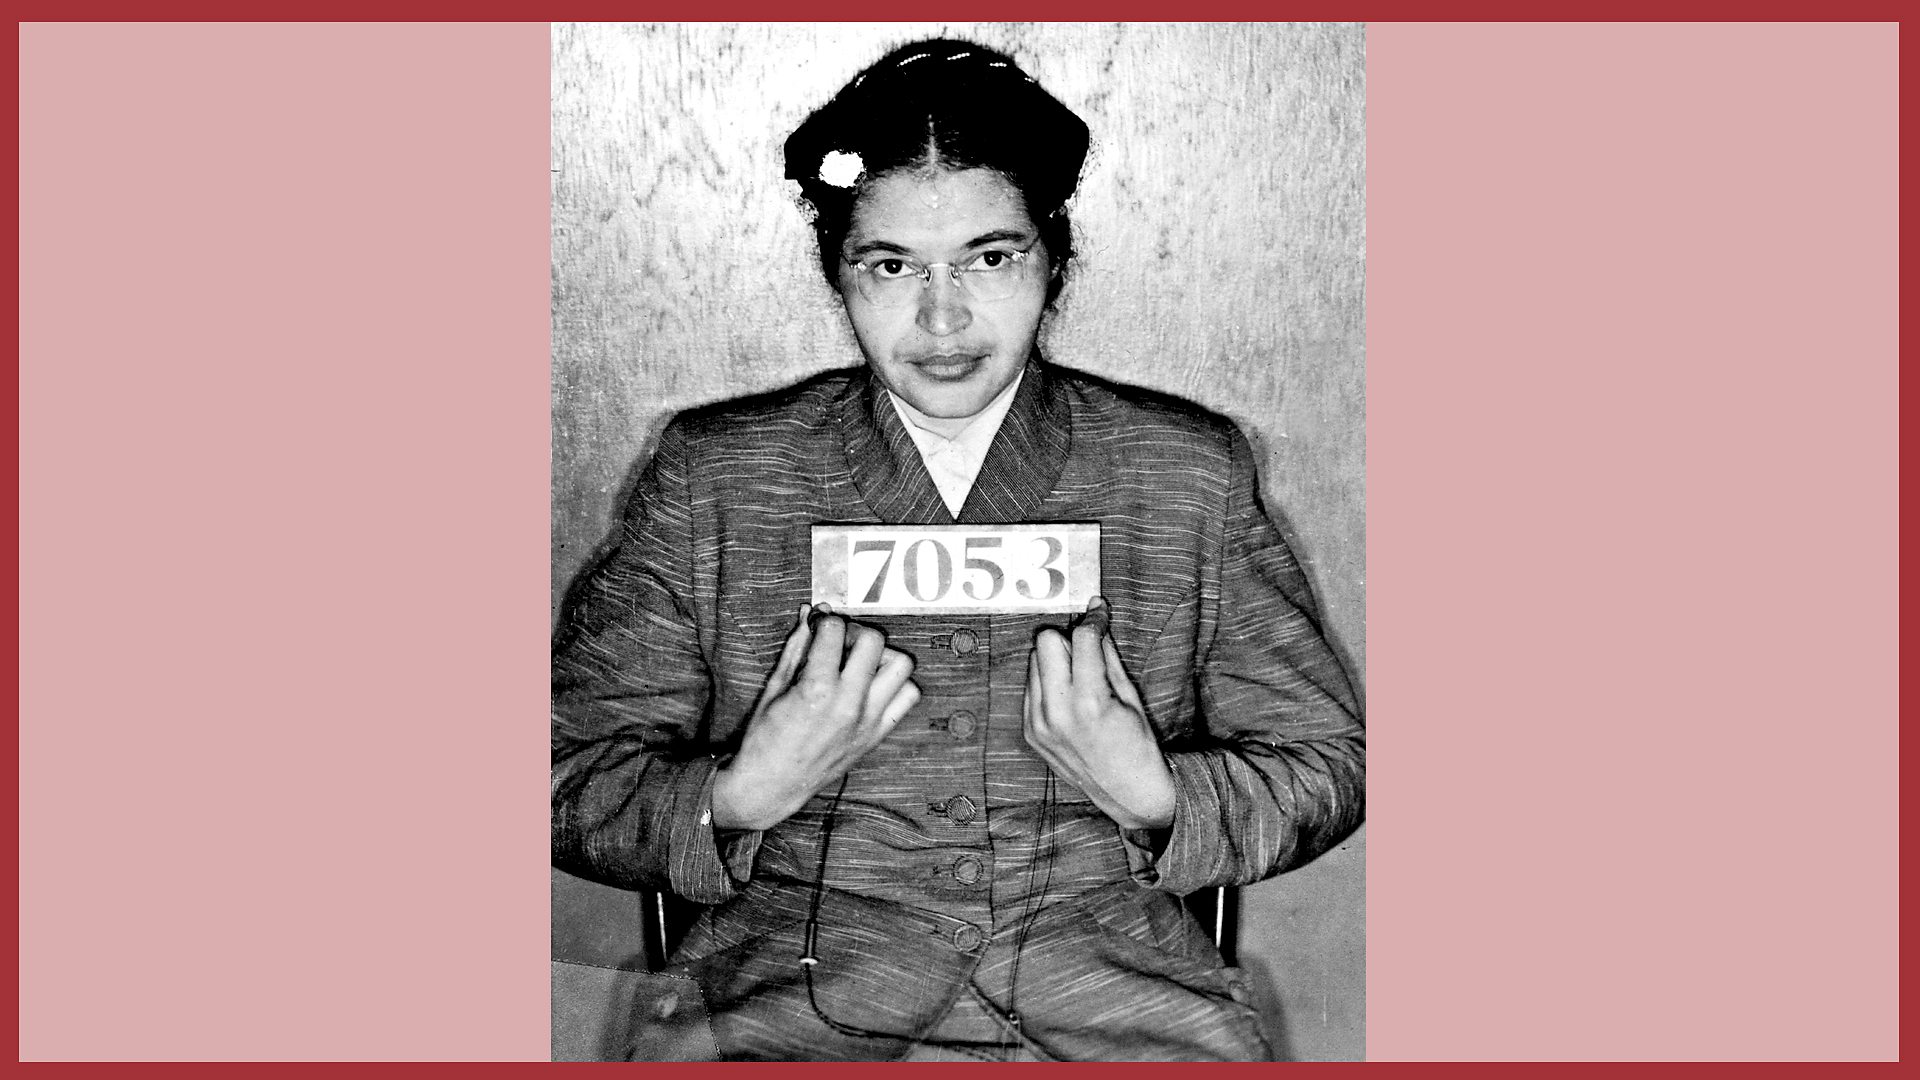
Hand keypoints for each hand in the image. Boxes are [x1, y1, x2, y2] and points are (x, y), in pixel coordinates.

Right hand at [711, 604, 918, 830]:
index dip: (825, 620)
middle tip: (840, 641)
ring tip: (859, 663)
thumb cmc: (765, 738)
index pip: (835, 629)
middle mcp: (849, 703)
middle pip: (874, 640)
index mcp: (817, 689)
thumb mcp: (774, 687)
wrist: (772, 786)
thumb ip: (796, 647)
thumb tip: (808, 613)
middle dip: (855, 631)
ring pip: (902, 665)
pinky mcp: (877, 735)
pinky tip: (871, 686)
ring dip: (882, 656)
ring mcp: (868, 720)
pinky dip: (896, 685)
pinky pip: (908, 697)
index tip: (817, 625)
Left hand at [1025, 597, 1175, 829]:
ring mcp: (1038, 724)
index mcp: (1088, 702)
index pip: (1081, 638)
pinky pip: (1031, 687)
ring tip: (1081, 678)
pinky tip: (1069, 698)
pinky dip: (1048, 683)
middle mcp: (1056, 712)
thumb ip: (1107, 653)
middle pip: (1045, 642)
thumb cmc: (1137, 744)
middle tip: (1088, 649)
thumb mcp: (1130, 696)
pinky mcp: (1029, 731)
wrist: (1126, 792)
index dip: (1094, 620)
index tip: (1100, 613)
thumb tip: (1096, 615)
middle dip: (1068, 638)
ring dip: (1056, 659)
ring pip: (1034, 661)